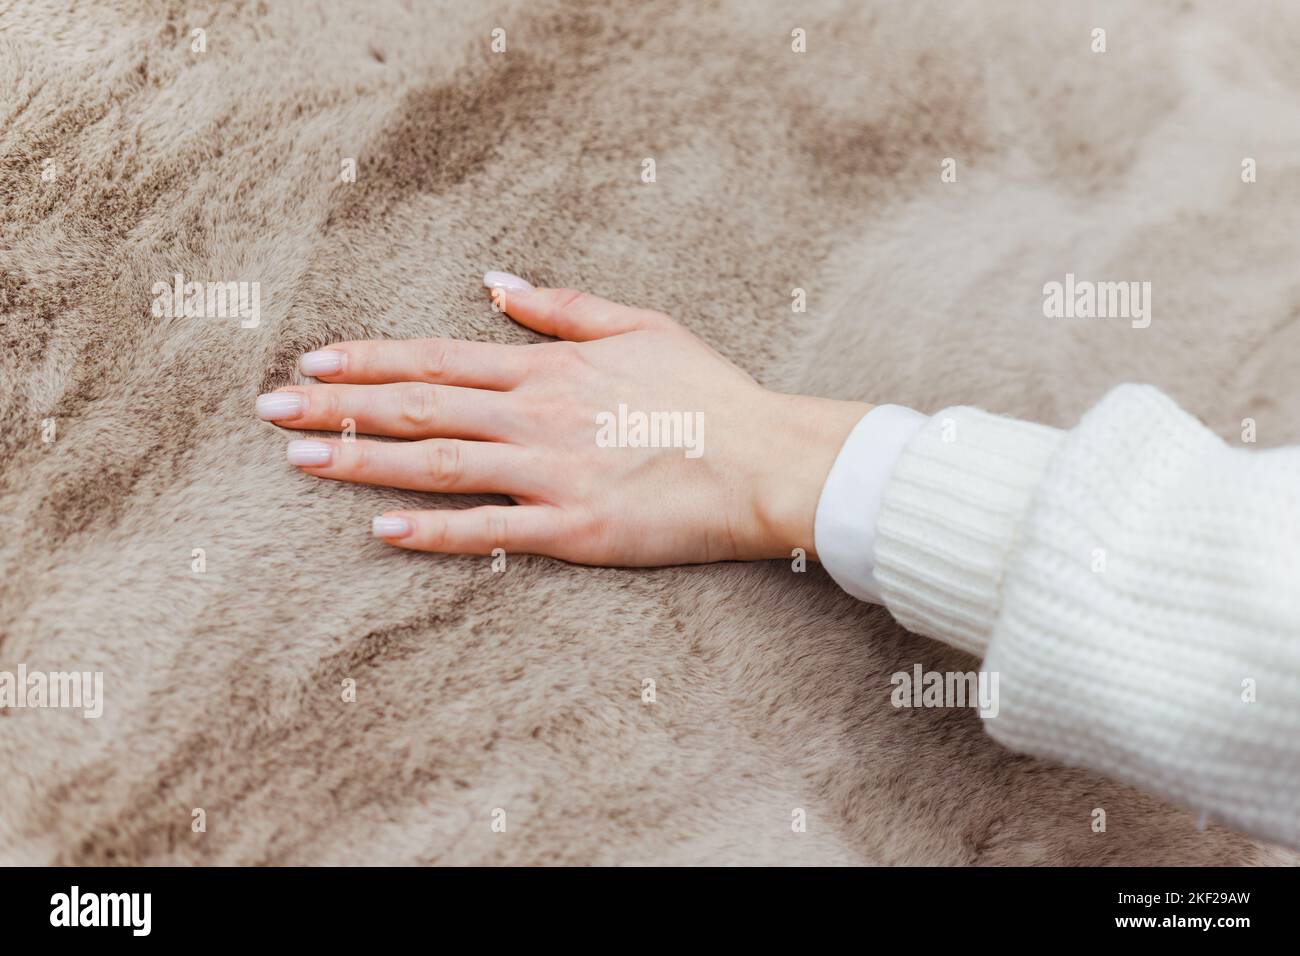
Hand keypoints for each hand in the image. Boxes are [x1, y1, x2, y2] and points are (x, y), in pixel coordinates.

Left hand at [255, 273, 870, 565]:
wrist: (764, 459)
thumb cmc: (708, 393)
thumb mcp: (640, 325)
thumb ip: (562, 305)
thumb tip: (497, 280)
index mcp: (549, 368)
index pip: (438, 358)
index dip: (368, 360)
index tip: (312, 363)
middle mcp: (536, 416)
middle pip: (419, 407)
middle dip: (338, 408)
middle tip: (271, 412)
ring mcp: (550, 475)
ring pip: (437, 464)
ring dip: (364, 463)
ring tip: (301, 462)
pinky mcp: (573, 530)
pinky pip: (489, 532)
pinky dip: (433, 533)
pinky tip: (381, 532)